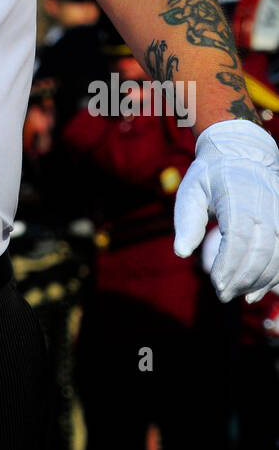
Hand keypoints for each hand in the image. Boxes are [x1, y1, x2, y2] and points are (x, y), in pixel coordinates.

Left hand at [174, 118, 278, 302]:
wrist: (242, 154)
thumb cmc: (211, 176)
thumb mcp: (191, 189)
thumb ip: (187, 221)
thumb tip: (181, 252)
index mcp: (238, 194)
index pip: (239, 235)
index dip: (229, 264)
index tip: (216, 284)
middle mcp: (266, 204)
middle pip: (262, 250)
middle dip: (243, 278)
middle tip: (223, 294)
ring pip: (278, 255)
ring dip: (260, 281)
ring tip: (237, 294)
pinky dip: (275, 276)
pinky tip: (257, 291)